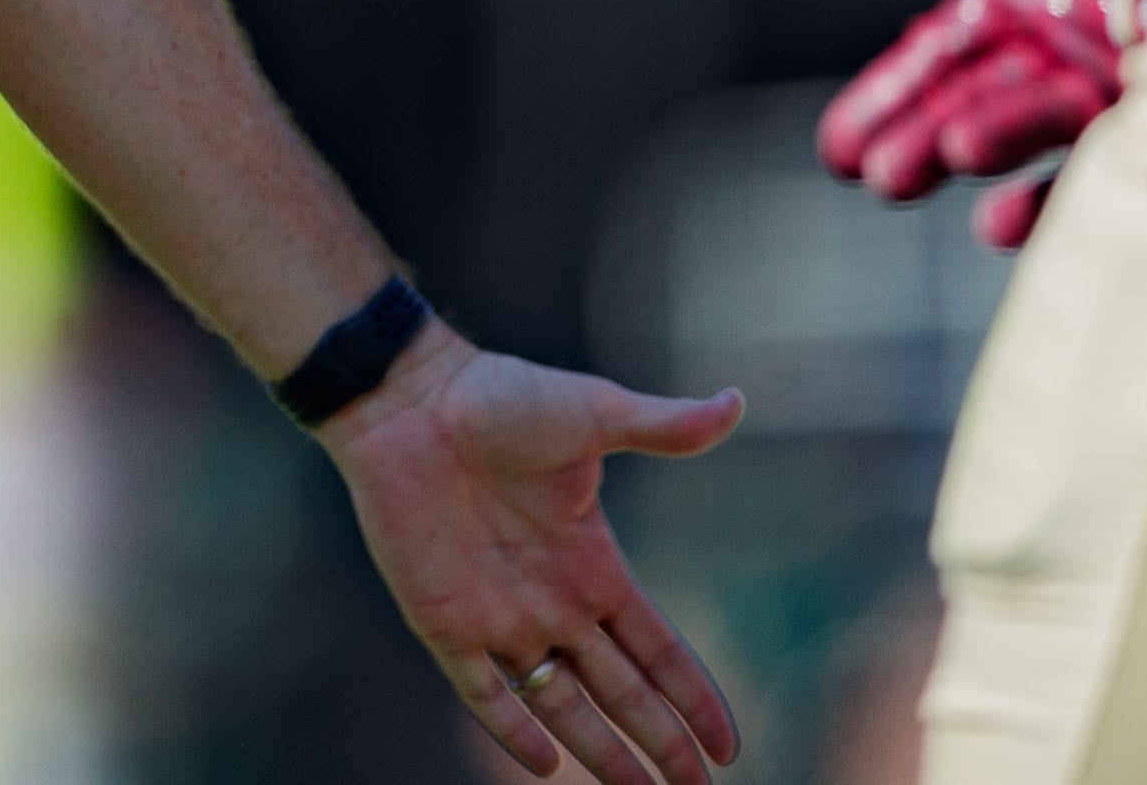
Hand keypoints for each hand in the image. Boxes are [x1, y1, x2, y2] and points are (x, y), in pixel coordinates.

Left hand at [323, 324, 744, 783]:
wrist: (410, 400)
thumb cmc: (500, 399)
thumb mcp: (594, 412)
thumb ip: (664, 427)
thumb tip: (736, 402)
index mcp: (593, 563)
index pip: (658, 649)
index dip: (693, 697)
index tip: (729, 747)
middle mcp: (554, 602)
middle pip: (621, 693)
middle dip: (662, 745)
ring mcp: (501, 616)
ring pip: (564, 705)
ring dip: (603, 753)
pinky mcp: (446, 622)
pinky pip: (485, 693)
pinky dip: (514, 730)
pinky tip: (547, 766)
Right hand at [822, 0, 1146, 249]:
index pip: (952, 46)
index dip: (895, 90)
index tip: (839, 144)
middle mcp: (1084, 41)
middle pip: (983, 95)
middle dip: (920, 135)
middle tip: (868, 172)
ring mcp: (1141, 82)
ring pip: (1043, 128)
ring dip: (983, 151)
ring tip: (926, 168)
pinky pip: (1128, 163)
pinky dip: (1070, 193)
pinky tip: (1007, 219)